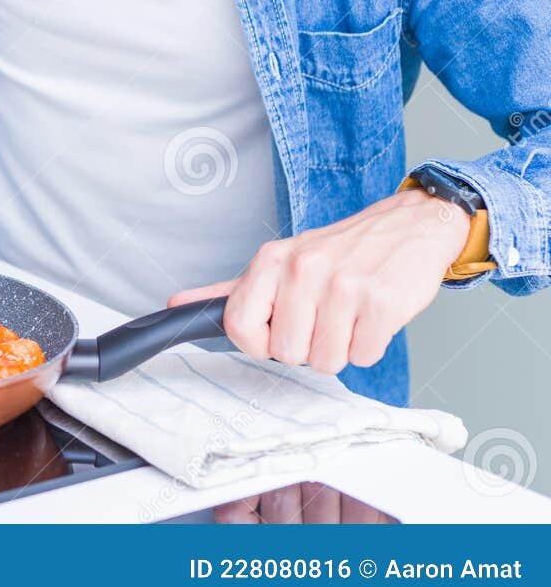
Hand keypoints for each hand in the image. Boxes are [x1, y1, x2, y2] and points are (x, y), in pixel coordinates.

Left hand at [168, 189, 471, 374]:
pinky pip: (364, 356)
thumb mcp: (280, 260)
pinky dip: (370, 346)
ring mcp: (345, 285)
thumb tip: (178, 304)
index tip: (274, 336)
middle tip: (323, 319)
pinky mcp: (383, 302)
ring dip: (341, 349)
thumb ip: (230, 289)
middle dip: (306, 347)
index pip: (238, 325)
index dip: (257, 344)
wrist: (408, 225)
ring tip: (349, 316)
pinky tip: (371, 317)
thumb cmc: (341, 250)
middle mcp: (304, 269)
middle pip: (286, 352)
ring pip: (327, 361)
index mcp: (273, 260)